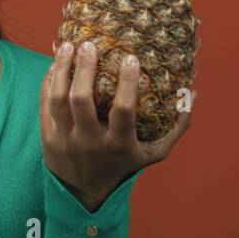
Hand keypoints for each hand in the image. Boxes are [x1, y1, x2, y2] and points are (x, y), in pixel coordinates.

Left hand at [40, 40, 194, 209]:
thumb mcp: (153, 153)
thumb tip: (193, 93)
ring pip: (58, 99)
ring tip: (68, 45)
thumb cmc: (123, 165)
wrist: (83, 193)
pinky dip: (49, 81)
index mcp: (118, 143)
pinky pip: (45, 103)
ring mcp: (65, 139)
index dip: (127, 83)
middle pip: (81, 101)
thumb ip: (177, 126)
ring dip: (61, 70)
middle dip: (84, 69)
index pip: (123, 110)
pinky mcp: (48, 136)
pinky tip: (56, 63)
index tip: (130, 57)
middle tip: (90, 44)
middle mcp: (89, 141)